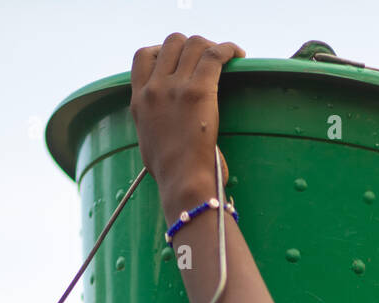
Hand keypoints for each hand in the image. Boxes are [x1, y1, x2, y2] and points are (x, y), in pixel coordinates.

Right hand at [130, 34, 245, 197]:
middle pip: (172, 43)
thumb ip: (154, 124)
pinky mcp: (197, 90)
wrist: (182, 183)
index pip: (143, 56)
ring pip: (193, 43)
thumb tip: (165, 126)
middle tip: (206, 60)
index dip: (163, 50)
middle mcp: (155, 88)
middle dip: (190, 46)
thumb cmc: (172, 175)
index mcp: (140, 101)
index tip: (178, 58)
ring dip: (210, 46)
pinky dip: (228, 49)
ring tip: (224, 57)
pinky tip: (238, 55)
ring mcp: (175, 87)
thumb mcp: (150, 145)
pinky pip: (214, 55)